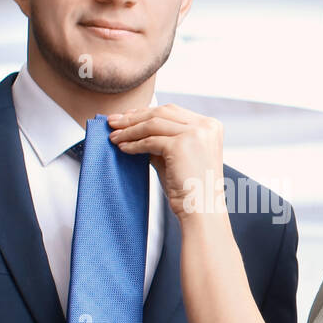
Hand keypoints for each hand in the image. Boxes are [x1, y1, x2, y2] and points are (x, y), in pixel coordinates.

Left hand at [106, 104, 224, 220]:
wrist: (202, 211)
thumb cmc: (190, 189)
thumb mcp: (179, 157)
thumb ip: (163, 141)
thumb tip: (136, 132)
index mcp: (210, 125)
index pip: (172, 111)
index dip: (146, 112)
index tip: (127, 117)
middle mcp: (206, 125)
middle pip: (162, 113)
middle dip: (134, 117)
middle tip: (113, 121)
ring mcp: (195, 133)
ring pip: (153, 124)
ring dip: (129, 129)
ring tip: (113, 136)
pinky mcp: (181, 145)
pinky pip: (150, 141)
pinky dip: (134, 144)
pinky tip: (123, 148)